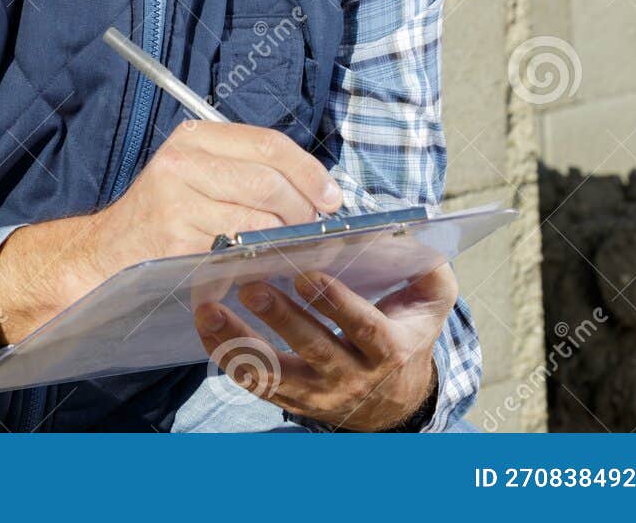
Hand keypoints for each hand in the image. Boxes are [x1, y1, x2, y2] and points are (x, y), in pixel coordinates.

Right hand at [0, 121, 338, 343]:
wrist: (104, 255)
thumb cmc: (161, 219)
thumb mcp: (195, 176)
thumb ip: (245, 171)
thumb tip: (315, 187)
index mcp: (195, 138)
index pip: (269, 144)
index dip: (309, 171)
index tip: (330, 195)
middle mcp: (184, 161)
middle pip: (270, 180)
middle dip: (304, 210)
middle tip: (316, 230)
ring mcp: (178, 200)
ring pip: (260, 217)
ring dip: (288, 239)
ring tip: (293, 250)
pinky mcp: (177, 239)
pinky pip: (240, 249)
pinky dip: (263, 260)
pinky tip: (266, 266)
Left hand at [192, 263, 458, 430]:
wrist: (394, 399)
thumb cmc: (406, 332)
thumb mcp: (430, 302)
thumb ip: (428, 268)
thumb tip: (410, 235)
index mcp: (388, 348)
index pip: (362, 327)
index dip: (335, 302)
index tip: (306, 273)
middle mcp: (351, 376)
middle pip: (314, 349)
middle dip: (282, 318)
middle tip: (252, 286)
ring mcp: (317, 392)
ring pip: (274, 372)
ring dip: (239, 340)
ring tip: (209, 309)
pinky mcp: (289, 399)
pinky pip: (253, 381)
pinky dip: (226, 354)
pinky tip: (205, 324)